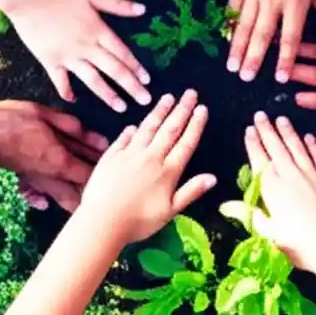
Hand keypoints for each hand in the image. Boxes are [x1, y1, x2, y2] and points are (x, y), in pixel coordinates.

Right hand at [0, 101, 108, 210]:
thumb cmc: (11, 121)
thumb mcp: (45, 115)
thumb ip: (72, 127)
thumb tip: (96, 137)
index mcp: (61, 161)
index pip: (92, 175)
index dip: (107, 174)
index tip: (119, 169)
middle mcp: (52, 177)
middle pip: (81, 196)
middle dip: (96, 196)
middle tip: (110, 191)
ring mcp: (40, 182)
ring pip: (65, 200)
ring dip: (79, 199)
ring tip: (93, 198)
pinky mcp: (29, 181)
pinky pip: (46, 196)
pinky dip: (55, 199)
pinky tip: (57, 200)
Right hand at [8, 0, 150, 111]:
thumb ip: (118, 4)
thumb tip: (143, 9)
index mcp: (98, 31)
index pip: (122, 53)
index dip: (136, 68)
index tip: (147, 81)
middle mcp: (86, 47)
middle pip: (113, 70)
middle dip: (131, 86)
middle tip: (145, 100)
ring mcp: (68, 57)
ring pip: (92, 80)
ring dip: (107, 95)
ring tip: (121, 107)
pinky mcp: (50, 62)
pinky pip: (61, 81)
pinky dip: (67, 92)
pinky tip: (74, 101)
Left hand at [79, 90, 215, 242]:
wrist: (102, 221)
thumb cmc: (139, 221)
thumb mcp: (170, 211)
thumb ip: (191, 191)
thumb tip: (213, 177)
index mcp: (168, 171)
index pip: (186, 143)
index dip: (195, 125)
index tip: (202, 108)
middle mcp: (151, 157)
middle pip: (169, 129)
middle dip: (182, 109)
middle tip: (190, 93)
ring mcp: (129, 154)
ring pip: (148, 128)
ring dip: (159, 112)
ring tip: (168, 98)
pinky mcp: (111, 157)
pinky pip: (124, 138)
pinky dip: (132, 130)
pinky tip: (135, 124)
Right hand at [228, 0, 315, 83]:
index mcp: (297, 2)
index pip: (290, 38)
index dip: (285, 60)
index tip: (280, 78)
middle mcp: (274, 1)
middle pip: (262, 37)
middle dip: (254, 60)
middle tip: (246, 78)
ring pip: (244, 25)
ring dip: (237, 48)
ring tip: (231, 66)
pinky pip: (234, 6)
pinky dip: (229, 22)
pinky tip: (225, 36)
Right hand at [243, 113, 315, 273]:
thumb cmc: (300, 246)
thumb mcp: (269, 234)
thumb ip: (252, 217)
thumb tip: (231, 208)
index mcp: (273, 189)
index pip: (259, 160)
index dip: (253, 143)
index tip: (249, 129)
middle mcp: (291, 176)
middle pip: (276, 148)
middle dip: (267, 130)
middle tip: (261, 115)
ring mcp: (312, 176)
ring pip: (297, 148)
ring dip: (288, 132)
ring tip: (281, 119)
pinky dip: (313, 146)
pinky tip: (309, 137)